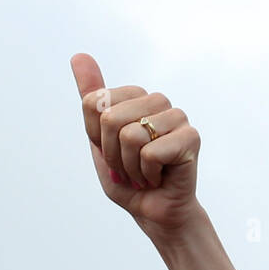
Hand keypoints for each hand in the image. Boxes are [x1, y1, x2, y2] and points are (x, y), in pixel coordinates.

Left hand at [69, 52, 201, 236]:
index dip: (98, 139)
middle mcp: (157, 100)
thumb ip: (91, 100)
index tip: (115, 155)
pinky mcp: (191, 137)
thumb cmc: (129, 182)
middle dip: (113, 155)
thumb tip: (78, 54)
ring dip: (131, 167)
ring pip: (130, 136)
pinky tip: (160, 177)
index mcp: (135, 98)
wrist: (155, 214)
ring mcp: (177, 116)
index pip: (94, 104)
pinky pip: (150, 154)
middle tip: (131, 169)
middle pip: (110, 118)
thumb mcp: (99, 142)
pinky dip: (148, 175)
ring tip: (145, 173)